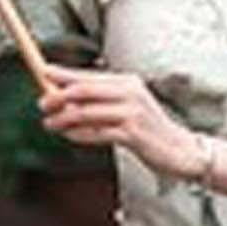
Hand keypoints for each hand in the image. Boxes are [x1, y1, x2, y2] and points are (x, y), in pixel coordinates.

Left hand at [38, 60, 203, 180]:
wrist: (183, 151)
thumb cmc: (153, 130)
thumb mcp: (130, 105)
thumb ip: (103, 98)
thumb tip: (67, 95)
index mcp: (127, 82)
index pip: (88, 75)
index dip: (62, 74)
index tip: (43, 74)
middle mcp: (130, 93)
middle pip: (83, 90)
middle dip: (58, 97)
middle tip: (43, 105)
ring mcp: (132, 113)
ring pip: (86, 112)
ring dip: (64, 119)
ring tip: (52, 124)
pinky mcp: (133, 134)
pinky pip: (98, 132)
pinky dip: (80, 134)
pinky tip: (71, 136)